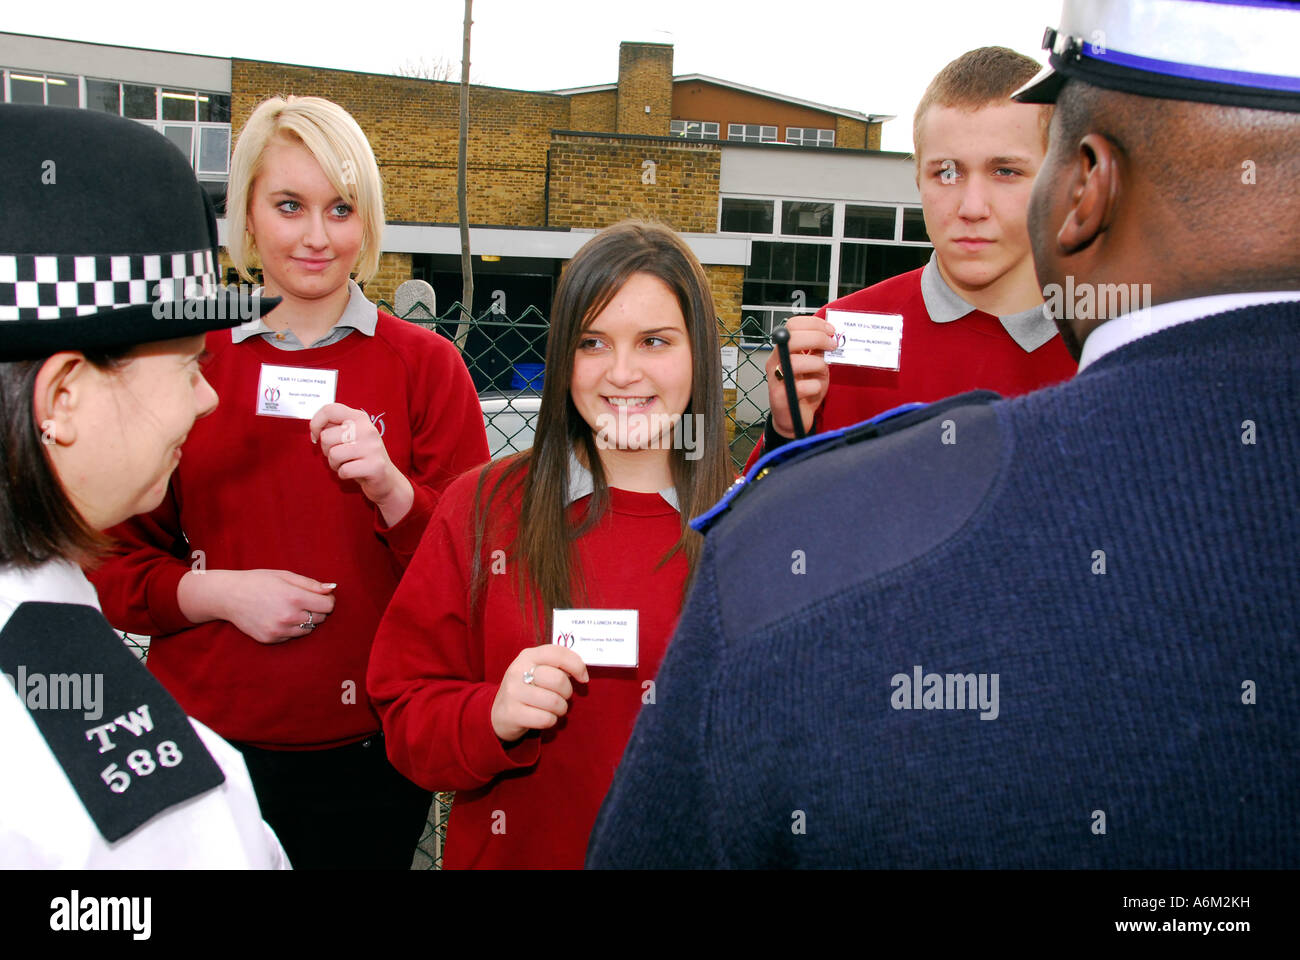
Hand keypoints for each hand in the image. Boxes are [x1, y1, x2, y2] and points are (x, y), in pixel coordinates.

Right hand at [181, 568, 336, 643]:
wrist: (229, 596)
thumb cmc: (259, 581)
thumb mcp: (285, 576)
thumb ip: (311, 584)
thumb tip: (332, 589)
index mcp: (294, 598)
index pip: (328, 606)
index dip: (328, 600)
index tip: (321, 596)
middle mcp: (288, 616)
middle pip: (320, 619)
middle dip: (317, 609)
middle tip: (303, 600)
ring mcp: (278, 630)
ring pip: (307, 629)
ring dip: (305, 620)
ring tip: (290, 608)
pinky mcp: (271, 639)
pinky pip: (292, 636)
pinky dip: (291, 628)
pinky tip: (278, 616)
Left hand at [310, 403, 412, 521]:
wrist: (386, 478)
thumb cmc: (362, 457)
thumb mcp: (350, 436)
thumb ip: (334, 427)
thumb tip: (316, 429)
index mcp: (359, 418)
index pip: (330, 410)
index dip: (316, 423)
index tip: (316, 435)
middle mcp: (367, 429)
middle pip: (326, 437)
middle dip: (326, 450)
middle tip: (339, 455)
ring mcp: (372, 447)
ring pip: (333, 454)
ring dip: (335, 464)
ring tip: (347, 463)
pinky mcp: (375, 466)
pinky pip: (344, 470)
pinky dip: (343, 475)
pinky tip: (354, 472)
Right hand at [491, 645, 589, 742]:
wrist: (498, 713)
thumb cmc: (527, 689)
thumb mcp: (537, 670)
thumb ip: (557, 666)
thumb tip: (582, 673)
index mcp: (527, 656)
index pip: (558, 653)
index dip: (576, 665)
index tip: (583, 678)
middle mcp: (518, 671)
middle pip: (558, 680)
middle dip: (567, 692)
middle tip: (563, 696)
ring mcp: (513, 692)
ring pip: (554, 702)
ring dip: (560, 709)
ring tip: (554, 709)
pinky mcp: (512, 713)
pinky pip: (545, 719)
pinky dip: (551, 720)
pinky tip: (544, 717)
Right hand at [766, 315, 836, 438]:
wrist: (793, 419)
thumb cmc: (803, 391)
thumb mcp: (814, 366)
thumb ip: (818, 351)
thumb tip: (830, 335)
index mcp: (783, 350)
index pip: (792, 325)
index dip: (814, 324)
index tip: (830, 330)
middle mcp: (775, 362)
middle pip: (792, 338)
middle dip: (817, 338)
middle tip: (831, 345)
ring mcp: (776, 379)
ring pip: (797, 362)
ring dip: (817, 365)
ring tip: (822, 372)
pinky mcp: (781, 398)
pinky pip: (803, 387)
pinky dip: (815, 387)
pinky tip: (814, 390)